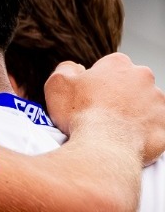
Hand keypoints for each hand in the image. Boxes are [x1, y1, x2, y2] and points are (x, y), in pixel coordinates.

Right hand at [44, 54, 164, 163]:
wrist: (104, 146)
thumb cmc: (81, 114)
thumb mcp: (57, 84)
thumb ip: (66, 68)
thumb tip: (75, 68)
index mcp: (118, 64)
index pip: (109, 67)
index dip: (96, 82)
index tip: (88, 98)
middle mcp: (143, 77)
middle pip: (130, 84)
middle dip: (118, 96)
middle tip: (101, 113)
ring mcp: (158, 101)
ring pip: (145, 105)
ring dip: (132, 113)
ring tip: (113, 129)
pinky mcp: (164, 124)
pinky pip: (154, 127)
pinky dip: (142, 132)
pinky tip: (126, 140)